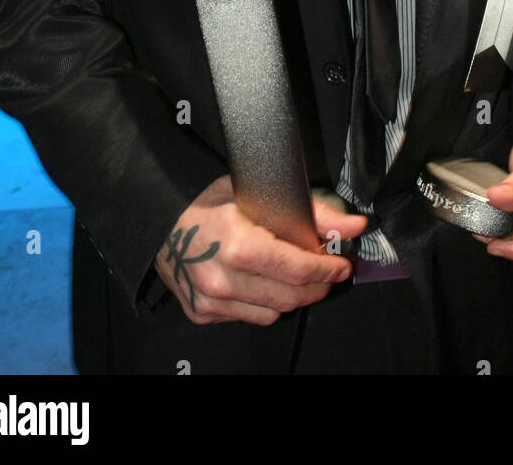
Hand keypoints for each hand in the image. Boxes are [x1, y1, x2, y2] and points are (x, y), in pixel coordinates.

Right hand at [154, 175, 367, 325]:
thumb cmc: (208, 203)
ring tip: (298, 276)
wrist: (159, 221)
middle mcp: (222, 278)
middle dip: (317, 285)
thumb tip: (353, 225)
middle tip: (328, 271)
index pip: (297, 269)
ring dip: (294, 297)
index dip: (327, 269)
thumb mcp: (258, 194)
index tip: (342, 264)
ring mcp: (211, 300)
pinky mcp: (203, 313)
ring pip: (273, 313)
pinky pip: (250, 317)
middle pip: (290, 296)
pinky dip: (265, 303)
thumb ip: (310, 211)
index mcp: (237, 244)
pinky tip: (265, 282)